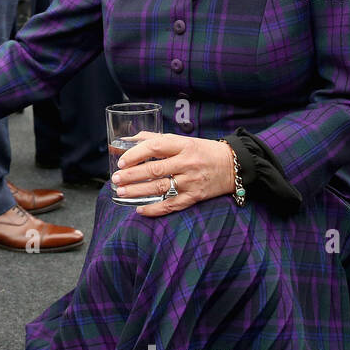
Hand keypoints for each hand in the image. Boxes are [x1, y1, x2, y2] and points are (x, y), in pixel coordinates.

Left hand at [108, 133, 235, 216]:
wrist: (234, 165)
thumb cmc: (203, 151)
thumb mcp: (183, 140)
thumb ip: (156, 139)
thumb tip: (128, 140)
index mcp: (183, 145)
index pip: (155, 147)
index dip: (135, 154)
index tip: (121, 161)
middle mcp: (187, 163)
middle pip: (154, 169)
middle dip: (131, 175)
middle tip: (115, 179)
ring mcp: (191, 181)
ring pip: (160, 188)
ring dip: (137, 191)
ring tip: (122, 192)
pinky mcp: (194, 197)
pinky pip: (171, 205)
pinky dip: (154, 209)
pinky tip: (140, 209)